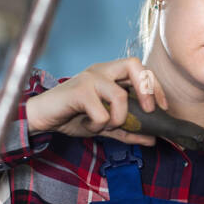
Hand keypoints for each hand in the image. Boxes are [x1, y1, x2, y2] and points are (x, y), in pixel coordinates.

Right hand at [24, 57, 168, 145]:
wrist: (41, 117)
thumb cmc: (72, 116)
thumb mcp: (105, 125)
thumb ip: (128, 130)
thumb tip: (153, 139)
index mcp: (109, 74)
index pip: (140, 69)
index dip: (155, 86)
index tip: (162, 107)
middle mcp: (101, 71)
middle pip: (134, 64)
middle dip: (148, 89)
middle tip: (149, 110)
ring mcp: (89, 79)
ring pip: (120, 95)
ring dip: (118, 118)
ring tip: (104, 126)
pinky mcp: (78, 91)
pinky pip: (101, 113)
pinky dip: (98, 126)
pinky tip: (88, 125)